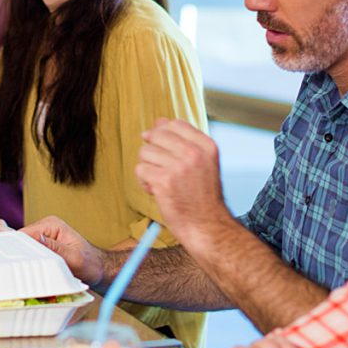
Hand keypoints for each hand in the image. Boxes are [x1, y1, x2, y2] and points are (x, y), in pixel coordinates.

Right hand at [19, 216, 103, 286]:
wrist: (99, 269)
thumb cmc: (91, 264)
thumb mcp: (74, 258)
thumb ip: (55, 248)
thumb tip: (37, 238)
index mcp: (52, 224)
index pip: (26, 233)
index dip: (18, 247)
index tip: (15, 262)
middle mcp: (45, 227)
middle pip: (21, 240)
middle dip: (20, 254)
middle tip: (21, 270)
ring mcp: (44, 236)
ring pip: (23, 247)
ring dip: (25, 259)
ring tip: (27, 272)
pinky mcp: (43, 246)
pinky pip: (30, 253)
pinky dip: (29, 262)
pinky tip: (31, 271)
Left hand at [135, 118, 233, 253]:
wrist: (207, 226)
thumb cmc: (202, 196)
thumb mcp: (202, 163)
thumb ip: (183, 142)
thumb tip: (158, 121)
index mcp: (206, 146)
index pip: (174, 124)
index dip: (162, 133)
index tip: (163, 149)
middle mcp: (194, 153)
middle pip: (156, 135)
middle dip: (152, 151)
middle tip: (160, 168)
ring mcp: (179, 166)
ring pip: (145, 152)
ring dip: (148, 168)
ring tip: (160, 182)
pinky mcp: (164, 181)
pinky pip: (140, 169)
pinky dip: (144, 181)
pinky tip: (156, 191)